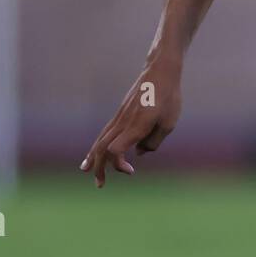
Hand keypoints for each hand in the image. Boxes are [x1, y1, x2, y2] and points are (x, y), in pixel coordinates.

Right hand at [79, 63, 181, 187]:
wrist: (160, 71)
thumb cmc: (169, 97)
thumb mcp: (169, 123)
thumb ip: (154, 142)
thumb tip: (139, 153)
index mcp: (137, 126)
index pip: (115, 149)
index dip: (117, 164)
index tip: (131, 170)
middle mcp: (124, 122)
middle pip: (102, 148)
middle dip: (99, 168)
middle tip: (100, 185)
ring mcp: (120, 117)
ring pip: (100, 139)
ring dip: (93, 158)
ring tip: (86, 172)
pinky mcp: (120, 114)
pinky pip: (105, 132)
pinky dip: (97, 145)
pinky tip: (93, 154)